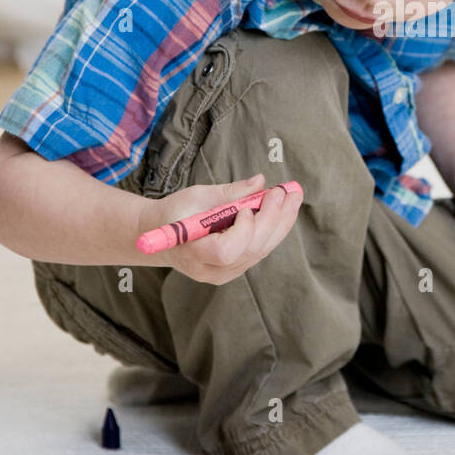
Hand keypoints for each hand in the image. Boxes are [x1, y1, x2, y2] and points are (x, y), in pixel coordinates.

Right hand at [137, 173, 301, 285]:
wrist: (160, 235)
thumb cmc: (175, 212)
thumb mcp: (195, 196)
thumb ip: (228, 193)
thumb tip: (259, 181)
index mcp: (192, 253)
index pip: (225, 251)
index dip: (243, 231)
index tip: (248, 207)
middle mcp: (210, 270)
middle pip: (249, 251)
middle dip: (272, 220)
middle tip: (286, 192)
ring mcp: (224, 273)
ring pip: (260, 251)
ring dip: (281, 223)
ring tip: (293, 197)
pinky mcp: (235, 268)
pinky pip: (259, 250)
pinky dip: (275, 229)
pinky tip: (286, 209)